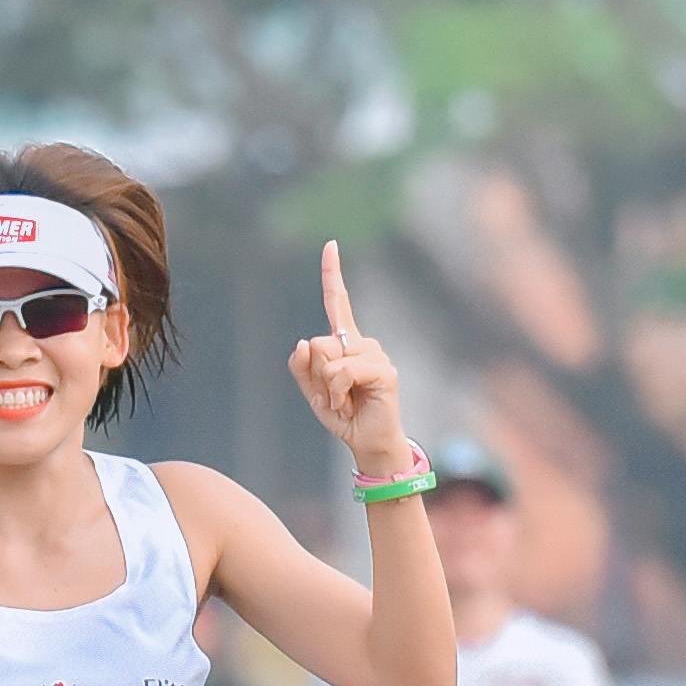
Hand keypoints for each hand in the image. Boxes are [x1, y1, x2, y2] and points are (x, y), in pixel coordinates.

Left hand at [286, 244, 412, 478]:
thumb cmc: (344, 415)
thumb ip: (302, 368)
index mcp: (345, 343)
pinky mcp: (383, 370)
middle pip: (319, 343)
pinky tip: (349, 405)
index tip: (330, 245)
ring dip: (328, 387)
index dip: (333, 274)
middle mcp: (362, 343)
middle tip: (334, 397)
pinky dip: (337, 392)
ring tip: (344, 402)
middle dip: (316, 374)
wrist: (367, 441)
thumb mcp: (312, 393)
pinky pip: (343, 371)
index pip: (338, 303)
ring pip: (329, 358)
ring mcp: (375, 354)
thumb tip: (303, 342)